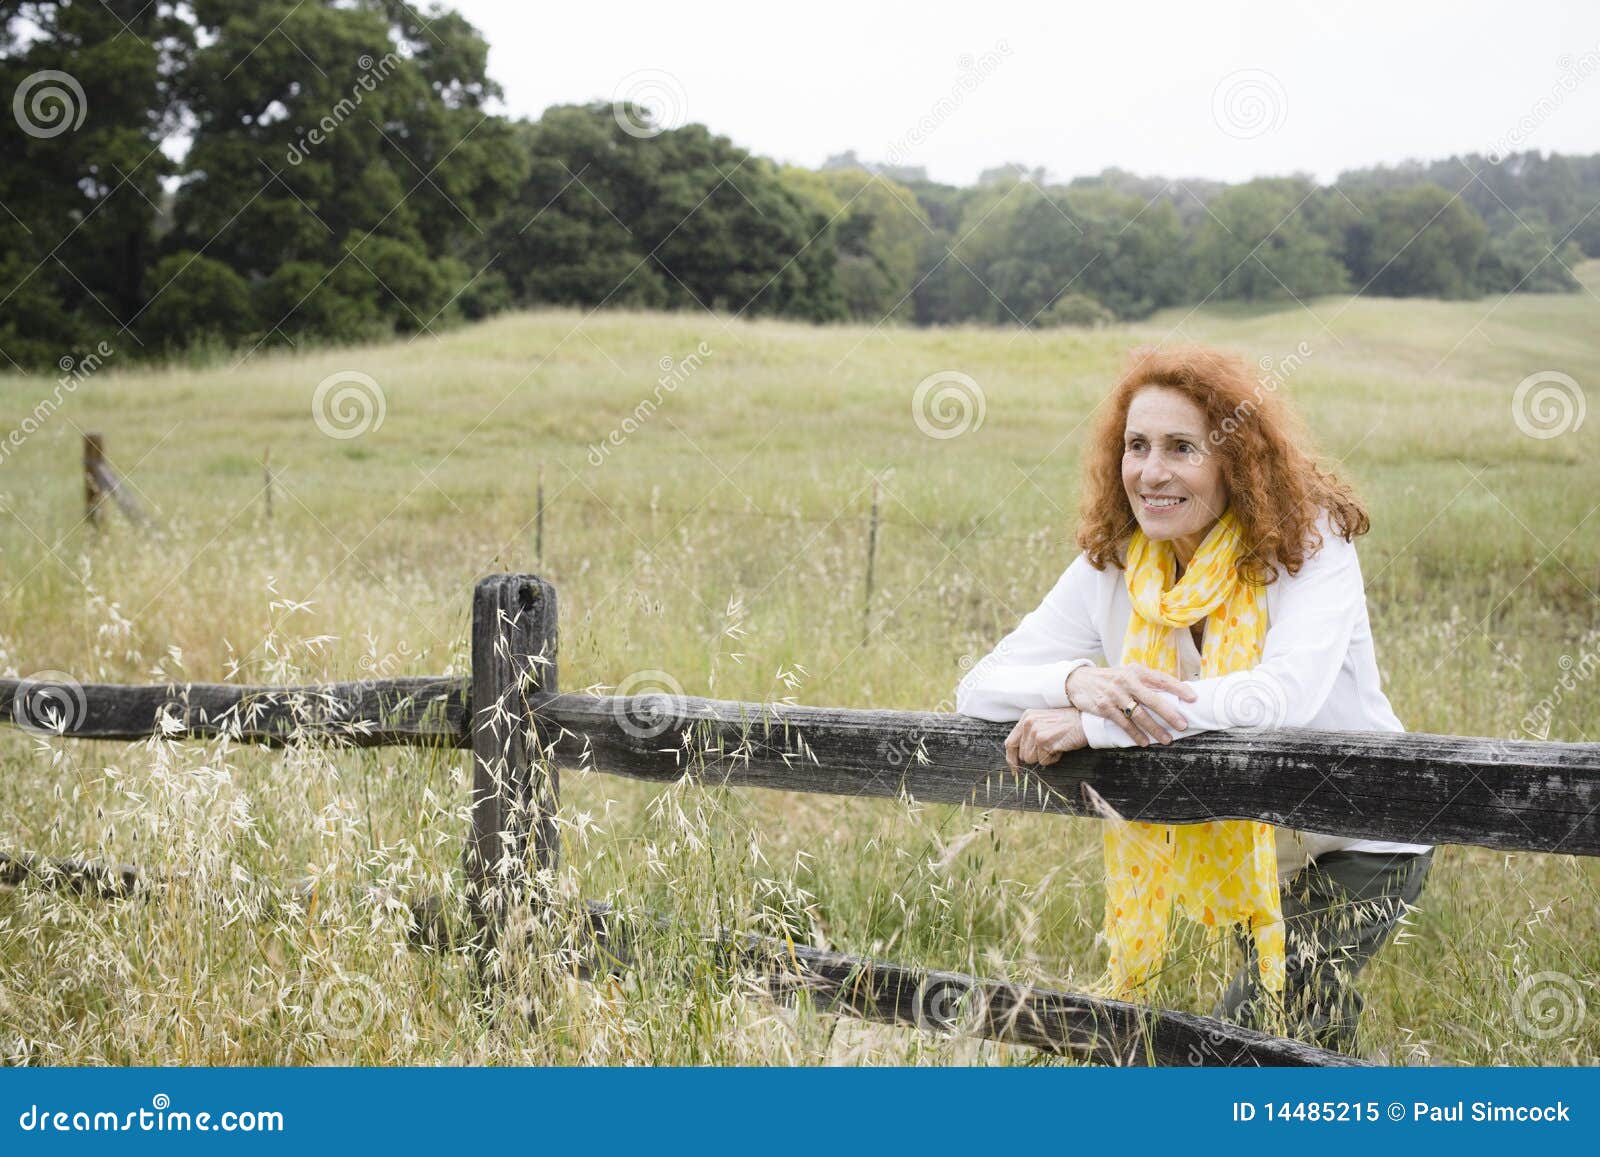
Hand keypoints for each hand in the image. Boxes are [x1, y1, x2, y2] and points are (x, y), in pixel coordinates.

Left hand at [1003, 708, 1086, 772]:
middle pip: (1022, 755)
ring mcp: (1036, 732)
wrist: (1086, 721)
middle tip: (1050, 745)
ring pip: (1032, 759)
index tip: (1015, 769)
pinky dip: (1053, 758)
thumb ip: (1029, 734)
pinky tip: (1061, 747)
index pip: (1010, 743)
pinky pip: (1044, 761)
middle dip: (1036, 756)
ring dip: (1045, 757)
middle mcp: (1028, 723)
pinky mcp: (1044, 741)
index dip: (1011, 759)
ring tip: (1056, 744)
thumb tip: (1019, 756)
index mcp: (1026, 717)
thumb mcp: (1044, 722)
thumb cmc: (1068, 723)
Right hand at [1064, 663, 1196, 746]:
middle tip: (1183, 725)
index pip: (1161, 679)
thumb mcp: (1128, 674)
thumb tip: (1173, 694)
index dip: (1178, 688)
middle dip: (1169, 714)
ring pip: (1139, 714)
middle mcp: (1126, 681)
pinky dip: (1135, 734)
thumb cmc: (1110, 679)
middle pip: (1152, 699)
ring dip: (1154, 729)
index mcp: (1136, 671)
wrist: (1079, 681)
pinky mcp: (1104, 707)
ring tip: (1166, 739)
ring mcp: (1115, 694)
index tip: (1193, 698)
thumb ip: (1146, 682)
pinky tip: (1143, 741)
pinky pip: (1123, 723)